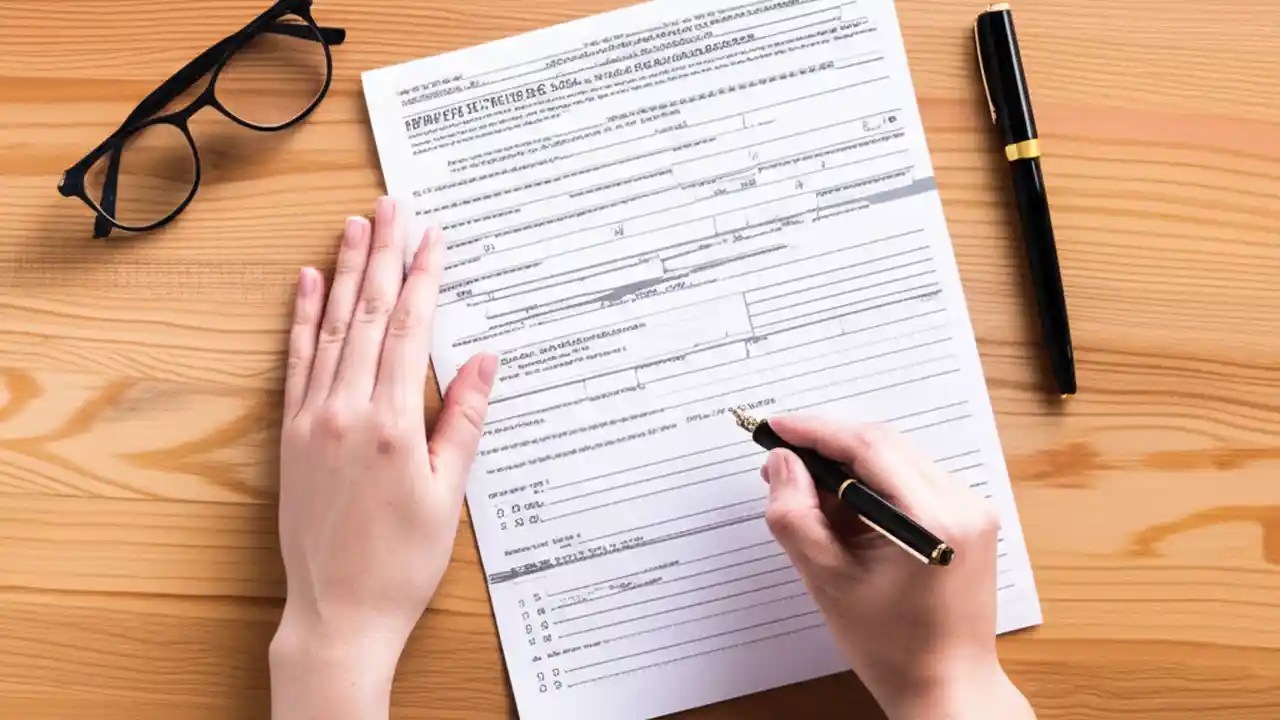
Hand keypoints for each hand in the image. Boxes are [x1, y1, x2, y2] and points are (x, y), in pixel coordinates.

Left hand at [269, 198, 496, 718]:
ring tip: (354, 226)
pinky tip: (305, 284)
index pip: (410, 331)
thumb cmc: (402, 561)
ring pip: (329, 329)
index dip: (422, 278)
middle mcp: (346, 412)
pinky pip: (296, 363)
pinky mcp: (291, 435)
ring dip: (342, 273)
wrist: (339, 612)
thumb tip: (485, 359)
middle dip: (382, 256)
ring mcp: (312, 420)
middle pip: (368, 316)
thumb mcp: (448, 492)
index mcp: (392, 425)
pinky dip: (301, 320)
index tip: (433, 236)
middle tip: (392, 207)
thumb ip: (464, 419)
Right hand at [760, 416, 1033, 719]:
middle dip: (827, 446)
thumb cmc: (893, 647)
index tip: (777, 428)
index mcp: (934, 519)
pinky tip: (842, 509)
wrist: (947, 686)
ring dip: (848, 467)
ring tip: (805, 493)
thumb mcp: (827, 581)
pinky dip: (872, 484)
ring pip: (896, 459)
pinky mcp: (969, 517)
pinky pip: (911, 479)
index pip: (869, 446)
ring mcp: (972, 508)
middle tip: (780, 464)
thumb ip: (795, 516)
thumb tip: (783, 464)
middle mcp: (964, 503)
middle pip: (885, 445)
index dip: (816, 430)